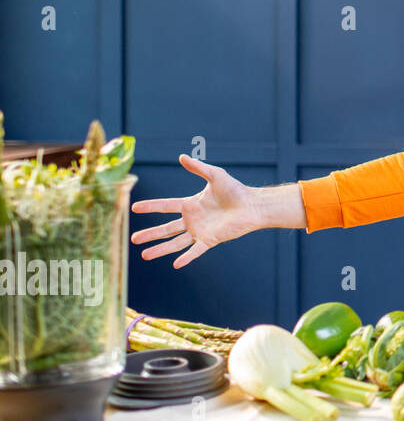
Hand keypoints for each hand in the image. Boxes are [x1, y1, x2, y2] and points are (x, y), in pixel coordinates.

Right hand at [130, 155, 261, 267]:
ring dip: (160, 249)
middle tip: (133, 239)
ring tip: (144, 255)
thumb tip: (181, 156)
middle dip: (150, 234)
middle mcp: (192, 219)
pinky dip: (186, 257)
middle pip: (166, 228)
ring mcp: (200, 231)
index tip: (133, 207)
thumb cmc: (236, 190)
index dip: (150, 206)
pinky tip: (175, 264)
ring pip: (176, 242)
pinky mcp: (210, 240)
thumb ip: (198, 168)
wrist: (253, 205)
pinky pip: (195, 250)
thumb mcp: (215, 175)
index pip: (166, 206)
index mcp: (191, 204)